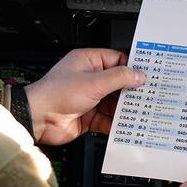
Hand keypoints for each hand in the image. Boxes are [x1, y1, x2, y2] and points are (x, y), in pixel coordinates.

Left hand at [24, 49, 144, 144]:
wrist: (39, 118)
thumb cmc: (55, 94)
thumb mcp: (93, 82)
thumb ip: (119, 78)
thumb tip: (138, 75)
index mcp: (88, 61)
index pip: (117, 60)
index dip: (132, 67)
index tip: (147, 75)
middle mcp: (89, 79)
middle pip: (118, 83)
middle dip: (131, 91)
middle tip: (148, 95)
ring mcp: (89, 98)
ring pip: (114, 103)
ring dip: (125, 109)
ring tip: (139, 112)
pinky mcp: (88, 116)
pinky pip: (107, 119)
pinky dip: (116, 123)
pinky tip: (125, 126)